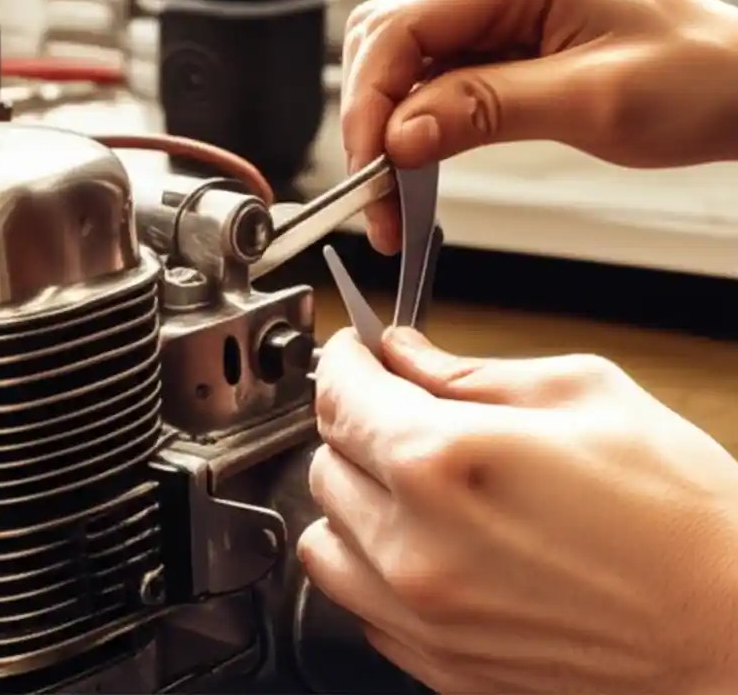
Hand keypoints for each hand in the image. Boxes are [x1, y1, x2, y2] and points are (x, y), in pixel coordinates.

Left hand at [299, 327, 737, 693]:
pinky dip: (377, 567)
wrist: (734, 637)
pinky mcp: (436, 663)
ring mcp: (420, 615)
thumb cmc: (684, 521)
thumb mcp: (586, 396)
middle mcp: (414, 545)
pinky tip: (438, 547)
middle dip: (359, 429)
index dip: (341, 363)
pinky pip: (359, 602)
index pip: (337, 396)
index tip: (353, 356)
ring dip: (357, 503)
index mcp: (443, 463)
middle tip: (409, 418)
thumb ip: (470, 372)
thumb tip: (405, 356)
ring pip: (325, 539)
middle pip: (325, 464)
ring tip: (421, 490)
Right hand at [341, 0, 737, 252]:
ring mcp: (495, 14)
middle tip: (376, 191)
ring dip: (384, 127)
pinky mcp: (497, 48)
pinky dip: (413, 128)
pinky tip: (415, 167)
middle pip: (385, 39)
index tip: (371, 164)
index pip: (403, 25)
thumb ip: (486, 110)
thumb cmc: (700, 80)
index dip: (371, 99)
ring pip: (398, 63)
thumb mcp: (593, 100)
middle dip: (368, 117)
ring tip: (392, 192)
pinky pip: (430, 81)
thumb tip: (400, 135)